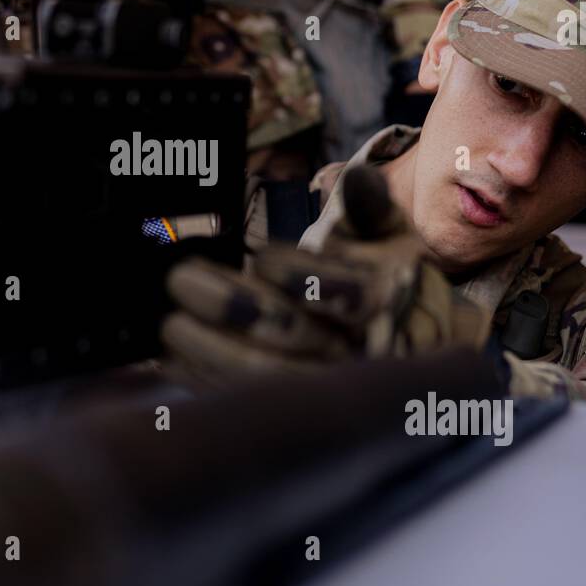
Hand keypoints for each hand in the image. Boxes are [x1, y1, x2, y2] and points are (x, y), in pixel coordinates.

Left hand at [161, 166, 490, 386]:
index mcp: (385, 299)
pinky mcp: (297, 407)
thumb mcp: (391, 237)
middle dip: (233, 306)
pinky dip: (207, 380)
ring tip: (169, 326)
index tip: (262, 257)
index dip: (302, 276)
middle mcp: (359, 348)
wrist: (416, 347)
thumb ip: (371, 206)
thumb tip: (357, 178)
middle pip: (294, 333)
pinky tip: (170, 359)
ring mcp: (327, 384)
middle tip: (181, 280)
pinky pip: (249, 400)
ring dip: (210, 350)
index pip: (346, 292)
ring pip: (267, 375)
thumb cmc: (389, 278)